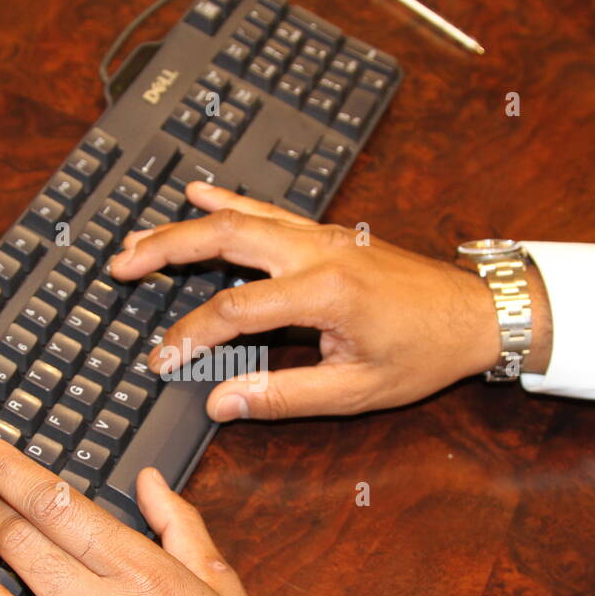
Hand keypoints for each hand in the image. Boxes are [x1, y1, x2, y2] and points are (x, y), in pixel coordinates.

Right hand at [108, 181, 551, 420]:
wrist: (475, 312)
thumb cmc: (425, 352)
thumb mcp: (357, 391)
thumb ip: (284, 396)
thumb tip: (221, 404)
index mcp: (323, 292)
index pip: (234, 310)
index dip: (189, 336)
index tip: (161, 359)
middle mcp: (317, 251)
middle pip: (222, 238)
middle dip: (164, 250)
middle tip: (119, 266)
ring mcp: (322, 234)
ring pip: (239, 216)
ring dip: (184, 225)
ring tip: (138, 239)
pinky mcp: (326, 232)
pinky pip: (267, 208)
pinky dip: (228, 200)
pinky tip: (197, 191)